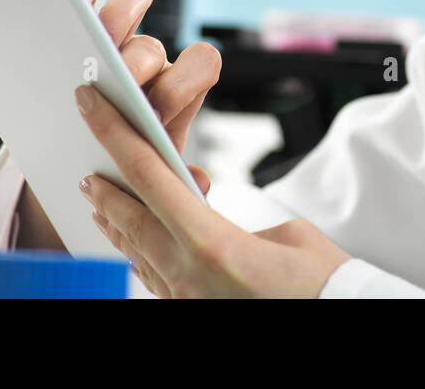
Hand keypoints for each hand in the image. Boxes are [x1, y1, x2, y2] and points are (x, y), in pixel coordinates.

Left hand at [75, 82, 351, 297]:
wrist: (342, 320)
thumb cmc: (324, 284)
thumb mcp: (289, 233)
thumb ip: (237, 218)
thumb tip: (209, 217)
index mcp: (211, 243)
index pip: (148, 174)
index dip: (115, 133)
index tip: (90, 104)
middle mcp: (187, 274)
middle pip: (129, 213)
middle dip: (102, 177)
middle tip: (83, 145)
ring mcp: (185, 299)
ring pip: (134, 249)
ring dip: (112, 215)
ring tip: (95, 191)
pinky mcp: (191, 311)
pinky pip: (152, 275)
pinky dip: (134, 248)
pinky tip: (129, 239)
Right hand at [76, 0, 217, 196]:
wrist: (62, 160)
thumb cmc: (108, 165)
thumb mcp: (139, 179)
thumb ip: (170, 182)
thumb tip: (199, 180)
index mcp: (171, 91)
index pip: (202, 63)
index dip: (182, 84)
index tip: (154, 116)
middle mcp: (146, 58)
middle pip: (156, 41)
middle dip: (137, 65)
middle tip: (115, 86)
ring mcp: (113, 36)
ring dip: (116, 18)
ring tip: (88, 49)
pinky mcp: (75, 21)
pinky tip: (60, 19)